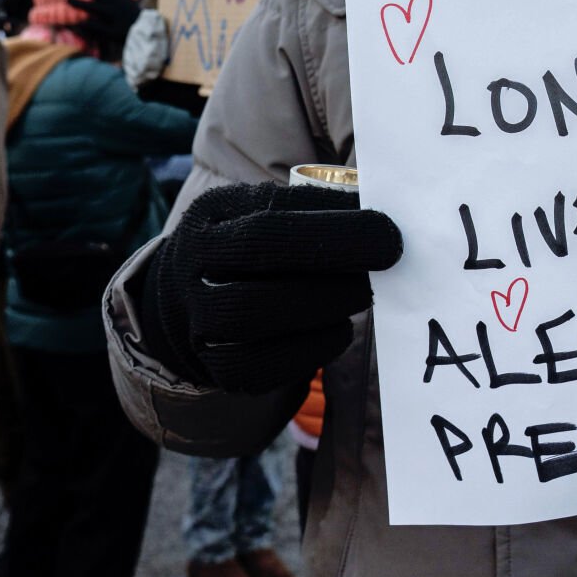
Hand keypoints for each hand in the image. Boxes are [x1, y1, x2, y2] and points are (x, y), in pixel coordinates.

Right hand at [70, 0, 142, 45]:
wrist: (147, 30)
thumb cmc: (127, 34)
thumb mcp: (110, 34)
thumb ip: (96, 28)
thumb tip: (81, 23)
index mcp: (109, 11)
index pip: (90, 6)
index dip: (78, 3)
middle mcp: (115, 2)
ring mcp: (122, 0)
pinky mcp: (129, 0)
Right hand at [139, 182, 401, 392]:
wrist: (188, 298)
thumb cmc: (249, 244)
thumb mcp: (266, 209)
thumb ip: (316, 209)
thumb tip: (382, 219)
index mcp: (212, 217)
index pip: (273, 218)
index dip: (335, 228)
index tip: (388, 233)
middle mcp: (195, 268)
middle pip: (263, 261)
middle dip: (334, 267)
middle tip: (382, 265)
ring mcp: (201, 321)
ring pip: (259, 316)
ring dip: (326, 306)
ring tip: (361, 295)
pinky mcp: (220, 367)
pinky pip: (264, 366)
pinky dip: (314, 349)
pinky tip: (339, 330)